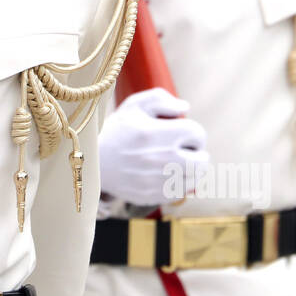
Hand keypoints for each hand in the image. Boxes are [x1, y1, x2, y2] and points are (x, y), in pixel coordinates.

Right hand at [100, 88, 207, 205]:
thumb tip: (185, 107)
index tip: (183, 132)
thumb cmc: (116, 130)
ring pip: (194, 179)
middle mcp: (160, 159)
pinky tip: (166, 174)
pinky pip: (180, 192)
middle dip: (197, 152)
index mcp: (156, 134)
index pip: (197, 133)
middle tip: (185, 149)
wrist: (93, 161)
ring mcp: (157, 181)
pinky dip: (178, 184)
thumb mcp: (133, 106)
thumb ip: (160, 99)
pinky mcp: (152, 196)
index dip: (194, 131)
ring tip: (178, 162)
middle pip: (202, 161)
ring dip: (191, 169)